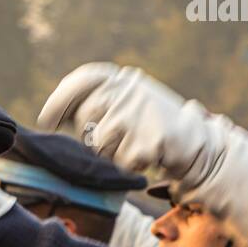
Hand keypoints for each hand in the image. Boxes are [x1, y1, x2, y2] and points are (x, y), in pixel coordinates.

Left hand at [39, 63, 247, 246]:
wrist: (201, 146)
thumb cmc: (156, 127)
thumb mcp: (130, 104)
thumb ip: (100, 104)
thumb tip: (55, 118)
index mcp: (125, 80)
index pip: (84, 80)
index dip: (61, 100)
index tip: (46, 121)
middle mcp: (129, 92)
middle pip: (86, 119)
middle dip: (92, 136)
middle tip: (117, 139)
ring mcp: (137, 116)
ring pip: (99, 145)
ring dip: (112, 153)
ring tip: (136, 146)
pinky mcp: (147, 143)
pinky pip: (119, 163)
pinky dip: (129, 167)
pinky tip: (147, 158)